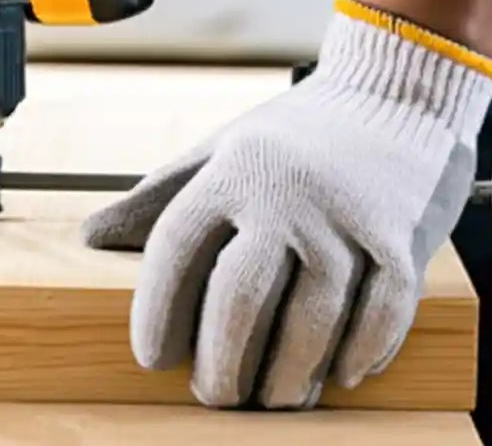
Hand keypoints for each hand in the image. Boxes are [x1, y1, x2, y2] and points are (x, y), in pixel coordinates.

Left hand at [81, 0, 491, 407]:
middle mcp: (286, 193)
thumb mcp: (217, 151)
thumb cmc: (290, 137)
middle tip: (215, 398)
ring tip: (274, 400)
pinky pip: (384, 308)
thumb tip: (90, 236)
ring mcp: (346, 215)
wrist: (394, 91)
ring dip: (293, 370)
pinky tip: (341, 376)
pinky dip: (363, 349)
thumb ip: (157, 196)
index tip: (151, 358)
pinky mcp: (402, 234)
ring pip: (316, 313)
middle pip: (242, 292)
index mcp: (232, 171)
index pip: (177, 245)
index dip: (157, 308)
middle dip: (223, 357)